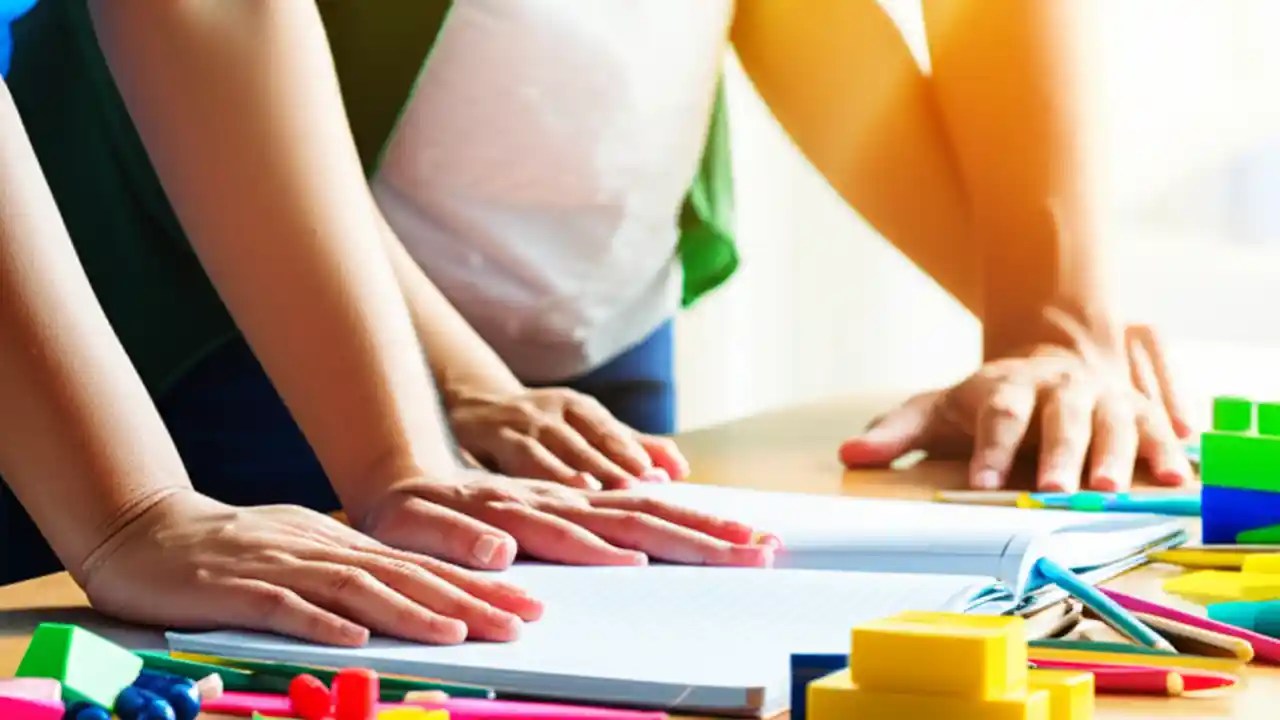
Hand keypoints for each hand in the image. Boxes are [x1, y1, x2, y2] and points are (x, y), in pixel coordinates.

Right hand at [78, 490, 542, 645]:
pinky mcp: (238, 590)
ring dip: (411, 612)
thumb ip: (352, 571)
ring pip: (358, 589)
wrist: (146, 530)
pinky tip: (357, 640)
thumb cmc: (230, 550)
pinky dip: (323, 624)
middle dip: (468, 601)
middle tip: (520, 623)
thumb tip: (410, 596)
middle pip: (406, 577)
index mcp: (341, 544)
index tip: (527, 608)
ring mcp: (282, 567)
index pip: (421, 567)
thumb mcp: (303, 551)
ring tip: (459, 633)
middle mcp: (322, 550)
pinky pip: (285, 609)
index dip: (477, 588)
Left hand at [354, 470, 770, 569]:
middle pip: (643, 515)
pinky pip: (636, 505)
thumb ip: (455, 535)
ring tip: (757, 540)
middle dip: (704, 535)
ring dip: (704, 526)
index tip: (690, 560)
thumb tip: (504, 547)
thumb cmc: (406, 507)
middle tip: (761, 551)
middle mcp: (561, 499)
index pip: (597, 530)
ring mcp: (572, 497)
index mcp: (527, 509)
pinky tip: (709, 531)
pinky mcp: (575, 500)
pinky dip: (676, 516)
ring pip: (650, 508)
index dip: (645, 547)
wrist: (404, 467)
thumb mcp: (414, 521)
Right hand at [448, 386, 689, 488]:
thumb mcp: (585, 430)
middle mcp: (554, 412)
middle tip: (643, 488)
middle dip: (618, 465)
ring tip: (608, 491)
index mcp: (579, 408)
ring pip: (558, 449)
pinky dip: (543, 474)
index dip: (633, 451)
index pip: (611, 431)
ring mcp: (522, 425)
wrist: (475, 408)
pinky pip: (521, 459)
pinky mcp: (493, 439)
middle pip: (591, 441)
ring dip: (583, 470)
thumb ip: (632, 447)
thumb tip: (680, 468)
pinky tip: (562, 493)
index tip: (659, 476)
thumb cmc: (544, 430)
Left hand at [838, 337, 1192, 491]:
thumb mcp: (937, 409)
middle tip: (1054, 492)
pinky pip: (1157, 428)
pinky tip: (1176, 480)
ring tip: (1112, 491)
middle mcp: (1058, 388)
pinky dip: (1168, 452)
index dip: (991, 449)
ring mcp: (1101, 396)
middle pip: (1061, 419)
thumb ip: (895, 430)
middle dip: (1058, 454)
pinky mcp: (1138, 409)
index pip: (998, 416)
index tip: (982, 483)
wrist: (1049, 355)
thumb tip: (848, 453)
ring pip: (1114, 421)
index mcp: (1006, 387)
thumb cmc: (987, 400)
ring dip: (1115, 455)